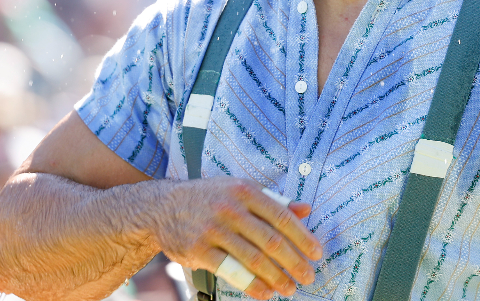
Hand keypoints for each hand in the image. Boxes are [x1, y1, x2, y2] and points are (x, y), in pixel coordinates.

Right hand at [152, 177, 322, 299]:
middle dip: (294, 262)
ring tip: (289, 289)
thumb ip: (273, 201)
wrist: (163, 206)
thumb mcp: (239, 190)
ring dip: (276, 277)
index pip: (282, 217)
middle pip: (271, 241)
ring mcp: (213, 229)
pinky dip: (251, 285)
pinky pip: (231, 271)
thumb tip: (306, 209)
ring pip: (254, 259)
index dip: (302, 238)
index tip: (317, 254)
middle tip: (308, 277)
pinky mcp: (199, 249)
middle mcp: (230, 208)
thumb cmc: (209, 198)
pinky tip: (265, 293)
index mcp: (245, 191)